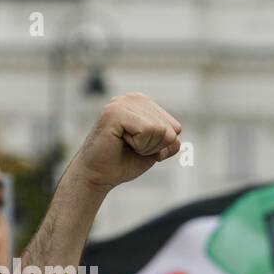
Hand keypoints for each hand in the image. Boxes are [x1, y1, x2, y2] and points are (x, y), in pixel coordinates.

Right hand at [65, 93, 183, 193]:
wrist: (97, 175)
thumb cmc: (124, 162)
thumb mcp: (155, 150)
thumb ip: (170, 139)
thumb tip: (177, 133)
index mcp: (144, 104)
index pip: (175, 128)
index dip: (162, 147)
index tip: (140, 148)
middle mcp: (134, 98)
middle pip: (170, 130)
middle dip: (155, 147)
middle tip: (131, 148)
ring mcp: (123, 102)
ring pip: (161, 131)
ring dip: (146, 147)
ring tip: (126, 145)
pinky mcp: (116, 112)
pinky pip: (148, 131)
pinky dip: (139, 145)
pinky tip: (121, 142)